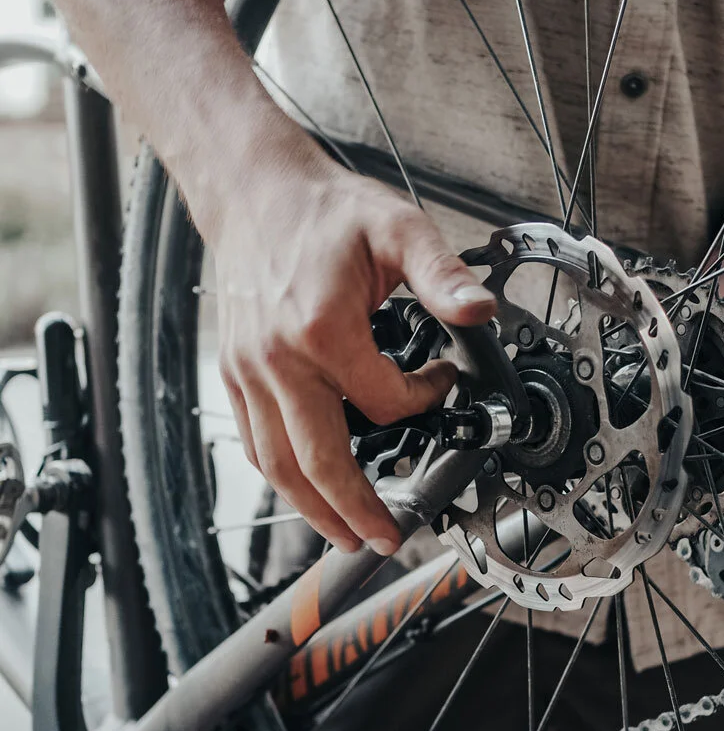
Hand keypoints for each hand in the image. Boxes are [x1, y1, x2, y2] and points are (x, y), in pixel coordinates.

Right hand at [207, 127, 496, 555]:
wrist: (255, 190)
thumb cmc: (323, 211)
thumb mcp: (397, 229)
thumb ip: (442, 277)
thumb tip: (482, 312)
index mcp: (321, 328)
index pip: (383, 403)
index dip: (423, 401)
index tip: (440, 384)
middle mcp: (277, 359)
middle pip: (317, 461)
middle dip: (354, 511)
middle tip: (383, 539)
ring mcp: (249, 370)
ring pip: (276, 463)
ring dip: (312, 508)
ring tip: (344, 534)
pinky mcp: (234, 372)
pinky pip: (252, 440)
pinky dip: (280, 473)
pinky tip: (303, 488)